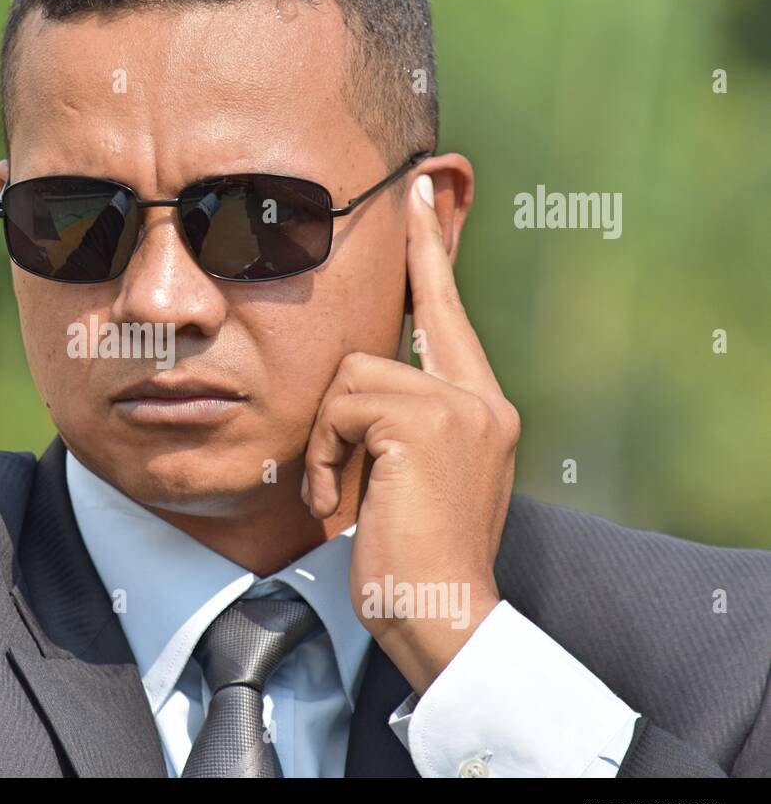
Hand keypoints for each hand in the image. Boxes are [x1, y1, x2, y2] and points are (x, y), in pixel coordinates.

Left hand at [301, 173, 519, 693]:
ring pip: (352, 376)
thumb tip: (355, 386)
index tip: (420, 191)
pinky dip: (322, 454)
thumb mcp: (408, 480)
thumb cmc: (409, 559)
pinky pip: (341, 404)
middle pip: (380, 346)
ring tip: (338, 495)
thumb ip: (399, 424)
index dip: (429, 252)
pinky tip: (337, 499)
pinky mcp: (427, 418)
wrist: (439, 612)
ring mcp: (460, 405)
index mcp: (480, 409)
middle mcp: (480, 398)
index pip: (448, 315)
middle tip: (339, 477)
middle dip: (339, 414)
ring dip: (325, 443)